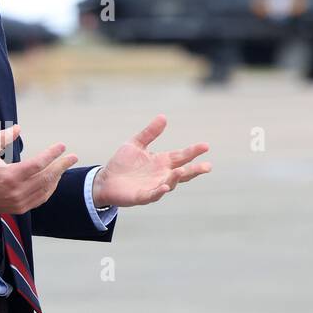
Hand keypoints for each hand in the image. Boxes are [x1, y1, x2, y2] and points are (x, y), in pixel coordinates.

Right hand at [0, 124, 78, 215]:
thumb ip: (2, 138)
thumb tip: (18, 128)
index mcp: (10, 176)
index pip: (38, 164)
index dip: (52, 154)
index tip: (62, 146)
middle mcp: (17, 191)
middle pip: (47, 177)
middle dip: (62, 166)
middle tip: (73, 156)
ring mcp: (19, 202)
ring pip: (46, 189)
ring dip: (57, 177)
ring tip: (64, 166)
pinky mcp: (19, 208)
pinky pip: (40, 199)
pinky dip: (49, 189)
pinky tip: (53, 180)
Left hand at [92, 114, 210, 207]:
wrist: (105, 180)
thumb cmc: (122, 163)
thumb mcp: (136, 144)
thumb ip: (150, 132)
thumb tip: (163, 116)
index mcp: (162, 162)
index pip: (182, 156)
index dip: (194, 151)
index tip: (205, 146)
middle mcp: (162, 175)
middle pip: (183, 173)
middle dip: (195, 170)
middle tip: (208, 166)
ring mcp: (154, 186)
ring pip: (170, 184)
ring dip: (176, 178)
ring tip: (181, 170)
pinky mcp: (142, 196)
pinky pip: (153, 195)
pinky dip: (159, 192)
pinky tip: (165, 187)